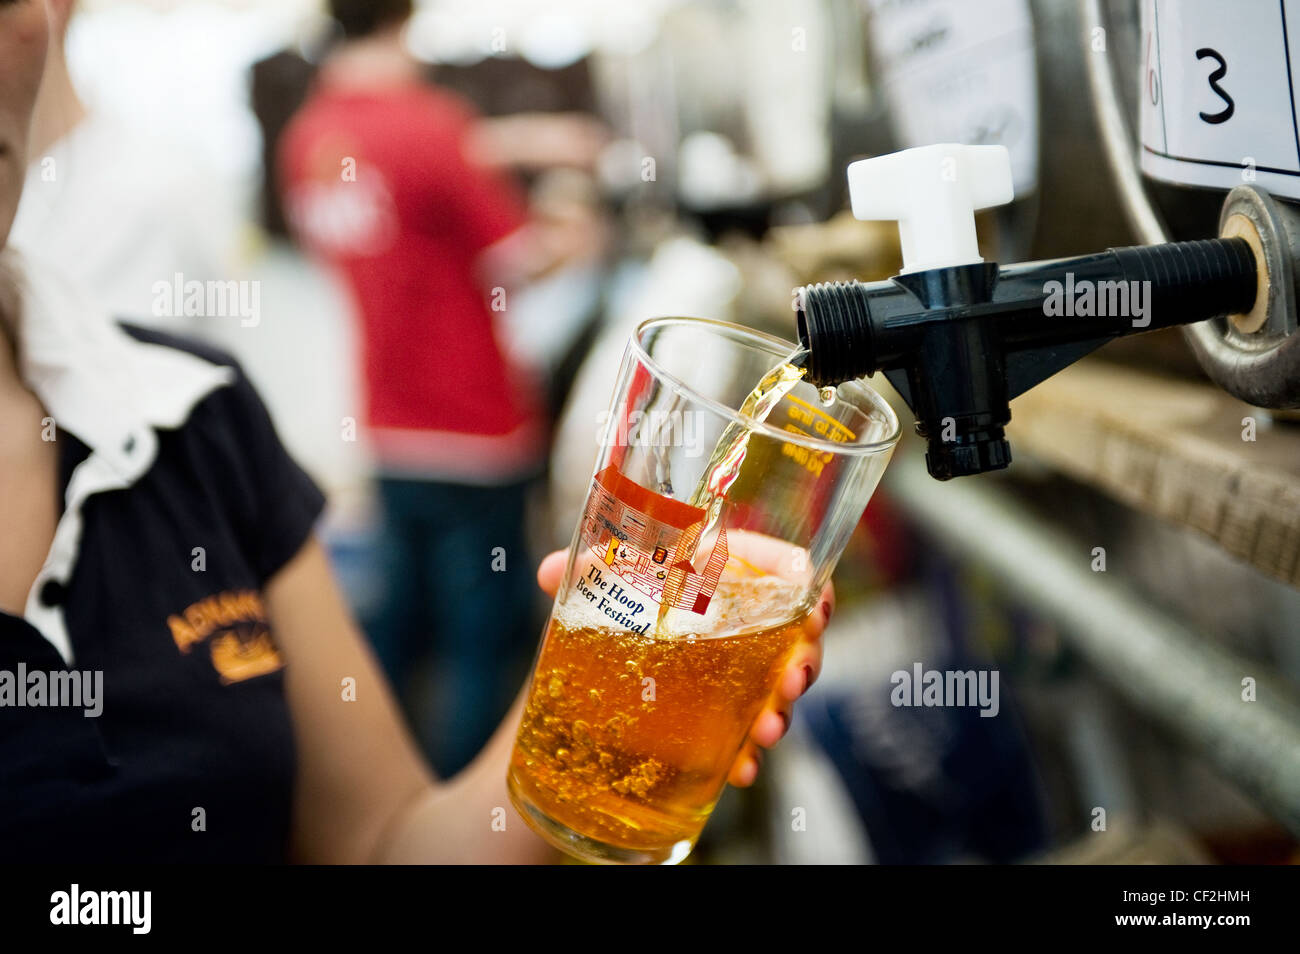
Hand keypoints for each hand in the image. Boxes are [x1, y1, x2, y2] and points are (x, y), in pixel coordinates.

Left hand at [534, 549, 831, 789]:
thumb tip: (551, 573)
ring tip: (769, 727)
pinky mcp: (717, 726)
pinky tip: (741, 769)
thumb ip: (582, 575)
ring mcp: (730, 680)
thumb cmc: (595, 625)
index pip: (777, 569)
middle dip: (806, 655)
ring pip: (777, 691)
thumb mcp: (592, 593)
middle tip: (797, 673)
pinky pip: (746, 739)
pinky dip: (748, 756)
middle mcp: (734, 628)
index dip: (804, 584)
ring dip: (783, 710)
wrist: (570, 700)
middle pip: (792, 634)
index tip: (814, 603)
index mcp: (716, 579)